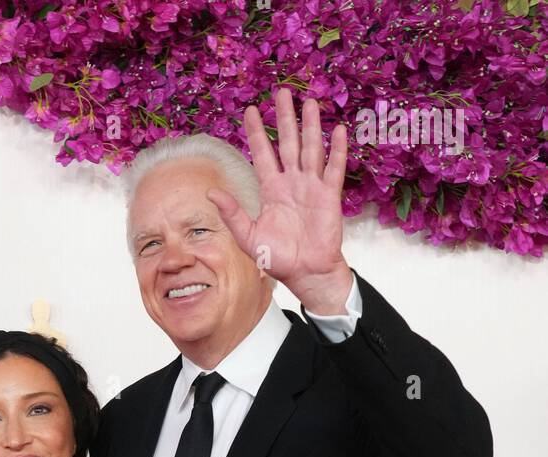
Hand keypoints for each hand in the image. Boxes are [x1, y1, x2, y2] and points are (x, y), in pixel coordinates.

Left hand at [207, 88, 352, 315]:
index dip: (256, 133)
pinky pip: (333, 168)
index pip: (262, 154)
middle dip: (284, 118)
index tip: (250, 110)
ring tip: (310, 102)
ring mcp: (311, 187)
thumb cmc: (278, 258)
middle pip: (287, 143)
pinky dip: (337, 150)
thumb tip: (211, 192)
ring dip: (310, 126)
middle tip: (282, 92)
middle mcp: (291, 183)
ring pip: (310, 148)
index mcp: (271, 190)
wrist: (306, 273)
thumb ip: (232, 214)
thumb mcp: (248, 237)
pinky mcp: (329, 196)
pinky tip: (338, 130)